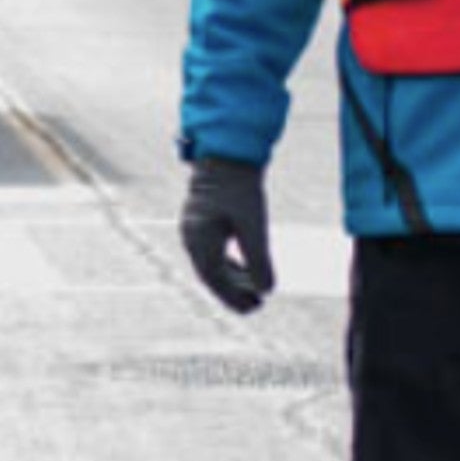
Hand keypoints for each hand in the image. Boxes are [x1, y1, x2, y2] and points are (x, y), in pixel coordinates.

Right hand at [180, 157, 274, 313]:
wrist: (228, 152)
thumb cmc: (240, 186)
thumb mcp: (254, 223)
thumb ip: (259, 258)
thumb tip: (267, 290)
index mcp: (199, 238)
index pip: (214, 279)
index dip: (233, 298)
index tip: (255, 308)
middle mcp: (192, 236)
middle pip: (211, 275)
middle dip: (234, 292)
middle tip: (258, 305)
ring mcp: (195, 228)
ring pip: (211, 264)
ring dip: (232, 279)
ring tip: (255, 291)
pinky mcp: (203, 221)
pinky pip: (213, 251)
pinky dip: (230, 264)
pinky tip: (246, 270)